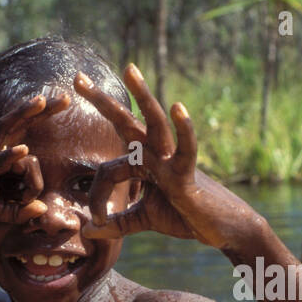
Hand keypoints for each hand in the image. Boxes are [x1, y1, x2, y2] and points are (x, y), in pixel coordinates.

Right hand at [0, 91, 71, 230]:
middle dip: (40, 109)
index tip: (65, 102)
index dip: (41, 116)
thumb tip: (42, 209)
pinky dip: (6, 156)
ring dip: (22, 116)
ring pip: (2, 132)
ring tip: (41, 102)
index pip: (23, 131)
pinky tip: (23, 149)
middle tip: (66, 96)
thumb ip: (19, 212)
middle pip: (16, 123)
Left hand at [72, 64, 263, 249]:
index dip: (96, 197)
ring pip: (155, 124)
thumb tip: (87, 232)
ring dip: (143, 96)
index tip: (95, 222)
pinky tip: (178, 107)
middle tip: (79, 78)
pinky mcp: (188, 175)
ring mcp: (173, 161)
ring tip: (130, 69)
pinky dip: (184, 129)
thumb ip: (118, 223)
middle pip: (126, 123)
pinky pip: (186, 149)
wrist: (222, 227)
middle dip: (103, 102)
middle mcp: (157, 155)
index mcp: (144, 163)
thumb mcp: (146, 219)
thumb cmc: (186, 217)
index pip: (107, 171)